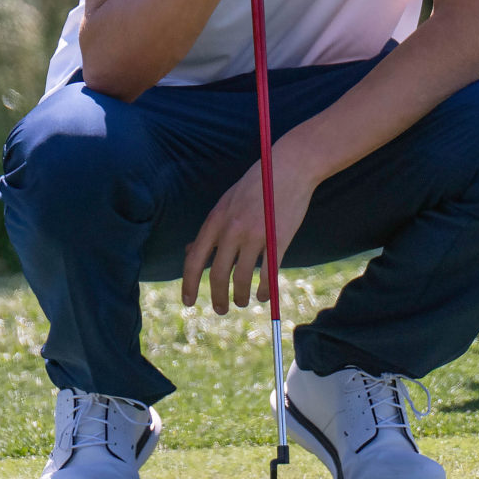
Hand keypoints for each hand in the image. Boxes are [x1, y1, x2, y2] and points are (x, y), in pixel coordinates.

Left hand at [182, 151, 314, 314]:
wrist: (289, 168)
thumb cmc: (256, 185)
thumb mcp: (225, 202)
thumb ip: (210, 229)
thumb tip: (191, 251)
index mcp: (215, 220)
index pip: (194, 260)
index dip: (189, 285)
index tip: (189, 302)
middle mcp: (232, 230)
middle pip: (218, 274)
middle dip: (217, 298)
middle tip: (220, 310)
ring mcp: (256, 235)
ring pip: (243, 278)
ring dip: (241, 296)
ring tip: (243, 303)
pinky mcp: (278, 239)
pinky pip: (268, 272)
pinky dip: (264, 289)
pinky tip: (264, 295)